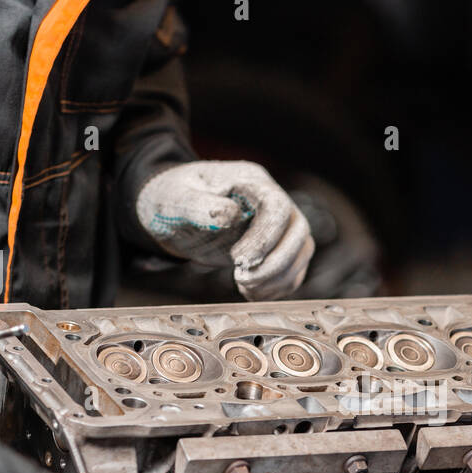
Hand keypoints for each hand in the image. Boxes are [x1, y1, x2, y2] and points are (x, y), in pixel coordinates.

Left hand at [137, 160, 314, 299]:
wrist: (170, 208)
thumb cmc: (170, 198)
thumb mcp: (175, 199)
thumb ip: (199, 206)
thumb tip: (230, 215)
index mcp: (250, 180)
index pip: (276, 207)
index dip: (265, 238)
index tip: (238, 261)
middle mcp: (271, 198)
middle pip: (298, 231)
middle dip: (275, 263)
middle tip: (242, 280)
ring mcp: (277, 222)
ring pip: (301, 251)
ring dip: (280, 277)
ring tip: (246, 288)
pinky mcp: (274, 244)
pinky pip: (293, 267)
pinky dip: (279, 285)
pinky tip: (253, 292)